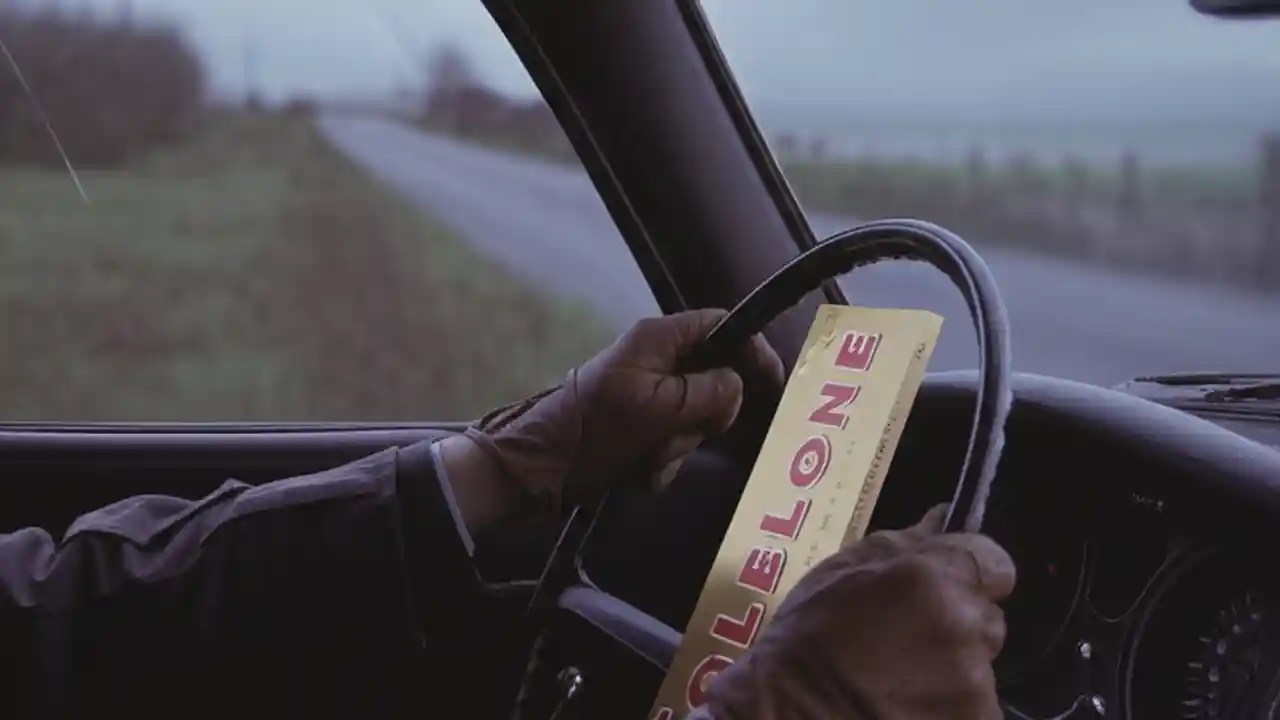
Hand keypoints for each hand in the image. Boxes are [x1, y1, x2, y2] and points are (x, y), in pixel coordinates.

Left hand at [452, 310, 783, 523]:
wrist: (541, 469)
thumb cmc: (594, 429)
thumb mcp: (658, 407)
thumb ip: (707, 392)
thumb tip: (737, 386)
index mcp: (657, 339)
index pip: (721, 324)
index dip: (751, 349)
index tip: (772, 382)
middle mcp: (656, 363)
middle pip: (714, 380)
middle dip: (705, 417)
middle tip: (688, 433)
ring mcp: (648, 398)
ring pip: (695, 420)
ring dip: (678, 446)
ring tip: (650, 458)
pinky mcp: (639, 430)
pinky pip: (672, 445)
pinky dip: (661, 462)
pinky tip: (639, 472)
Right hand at [705, 506, 1015, 718]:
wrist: (791, 714)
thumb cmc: (808, 638)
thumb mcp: (842, 571)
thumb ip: (904, 543)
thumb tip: (943, 517)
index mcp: (932, 578)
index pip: (996, 563)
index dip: (972, 576)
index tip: (946, 592)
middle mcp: (964, 626)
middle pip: (987, 617)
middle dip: (957, 627)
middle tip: (907, 643)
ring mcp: (975, 683)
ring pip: (980, 665)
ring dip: (953, 670)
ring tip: (902, 679)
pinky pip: (977, 706)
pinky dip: (952, 706)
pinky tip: (912, 706)